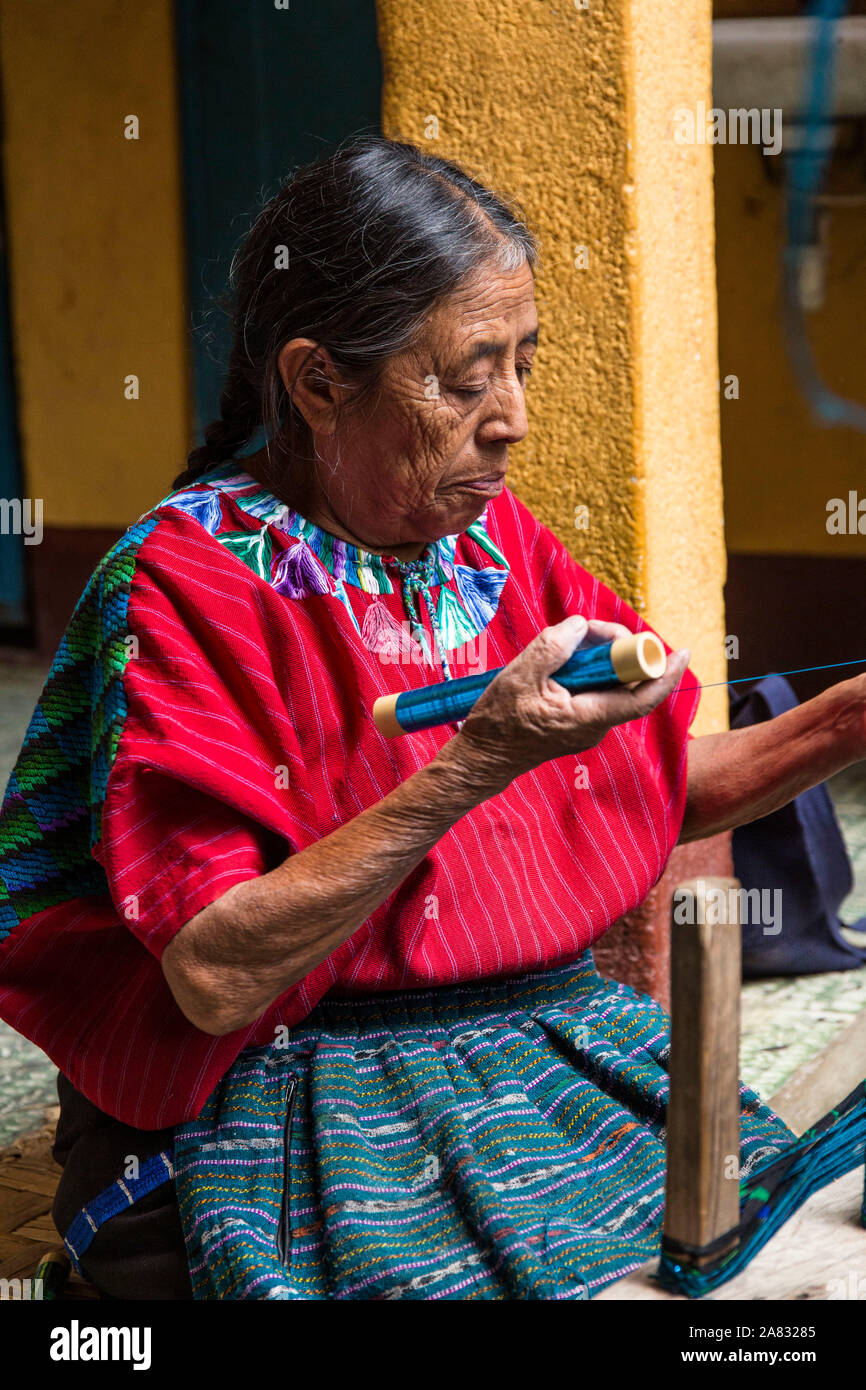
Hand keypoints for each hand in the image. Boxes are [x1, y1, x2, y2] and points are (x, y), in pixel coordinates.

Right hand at [441, 614, 690, 797]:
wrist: (483, 757)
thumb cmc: (499, 722)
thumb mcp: (520, 676)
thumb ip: (554, 647)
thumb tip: (582, 626)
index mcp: (589, 718)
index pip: (641, 697)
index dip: (665, 674)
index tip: (682, 652)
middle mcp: (595, 725)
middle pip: (624, 680)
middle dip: (615, 648)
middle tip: (589, 629)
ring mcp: (587, 725)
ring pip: (606, 682)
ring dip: (594, 657)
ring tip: (563, 644)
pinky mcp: (576, 721)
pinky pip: (591, 688)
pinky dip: (582, 668)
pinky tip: (558, 661)